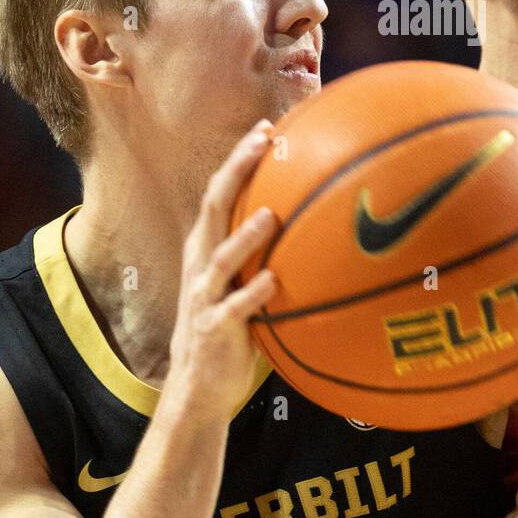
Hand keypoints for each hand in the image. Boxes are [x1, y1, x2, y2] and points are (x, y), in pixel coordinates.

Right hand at [164, 120, 279, 425]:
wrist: (197, 389)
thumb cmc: (230, 330)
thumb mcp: (243, 283)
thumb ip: (268, 254)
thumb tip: (319, 225)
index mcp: (207, 248)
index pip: (221, 192)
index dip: (240, 159)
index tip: (267, 127)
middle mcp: (201, 264)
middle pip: (215, 206)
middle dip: (237, 171)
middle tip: (264, 141)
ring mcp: (204, 296)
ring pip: (222, 257)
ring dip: (247, 236)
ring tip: (272, 214)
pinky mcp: (214, 329)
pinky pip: (235, 308)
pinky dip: (253, 292)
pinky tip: (274, 281)